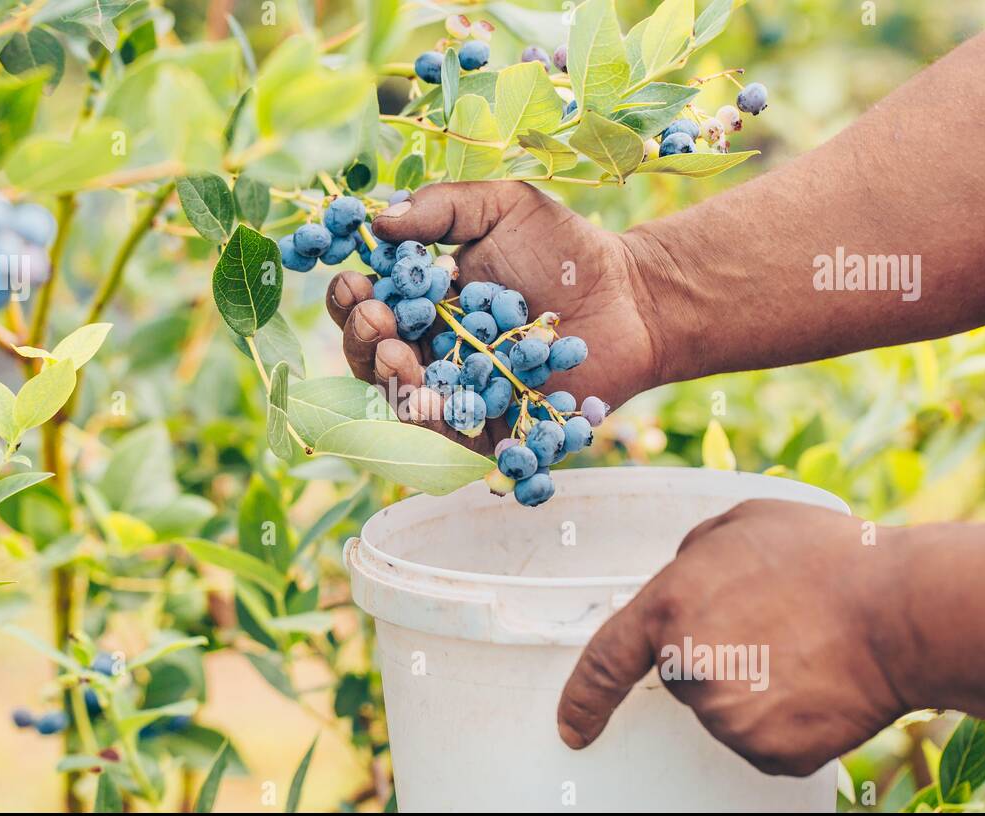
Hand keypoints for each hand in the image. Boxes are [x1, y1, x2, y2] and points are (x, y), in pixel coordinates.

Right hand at [325, 181, 670, 450]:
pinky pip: (456, 437)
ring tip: (398, 359)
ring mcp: (461, 393)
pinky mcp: (494, 428)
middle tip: (376, 321)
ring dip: (392, 384)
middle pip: (375, 358)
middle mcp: (433, 351)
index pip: (368, 305)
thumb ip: (442, 209)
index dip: (351, 299)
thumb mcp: (503, 208)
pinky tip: (431, 403)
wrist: (633, 299)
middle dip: (364, 342)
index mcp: (424, 301)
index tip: (354, 282)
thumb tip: (378, 221)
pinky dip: (439, 423)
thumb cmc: (567, 250)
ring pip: (406, 402)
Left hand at [556, 499, 911, 775]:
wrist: (903, 612)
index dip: (584, 699)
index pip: (606, 662)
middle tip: (776, 622)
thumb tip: (682, 576)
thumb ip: (694, 553)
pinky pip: (764, 737)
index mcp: (670, 609)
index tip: (572, 726)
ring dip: (754, 685)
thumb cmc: (828, 558)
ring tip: (807, 646)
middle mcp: (688, 668)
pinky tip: (819, 683)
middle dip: (717, 651)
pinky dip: (787, 718)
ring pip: (726, 707)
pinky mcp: (770, 751)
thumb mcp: (743, 522)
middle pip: (684, 674)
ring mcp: (728, 718)